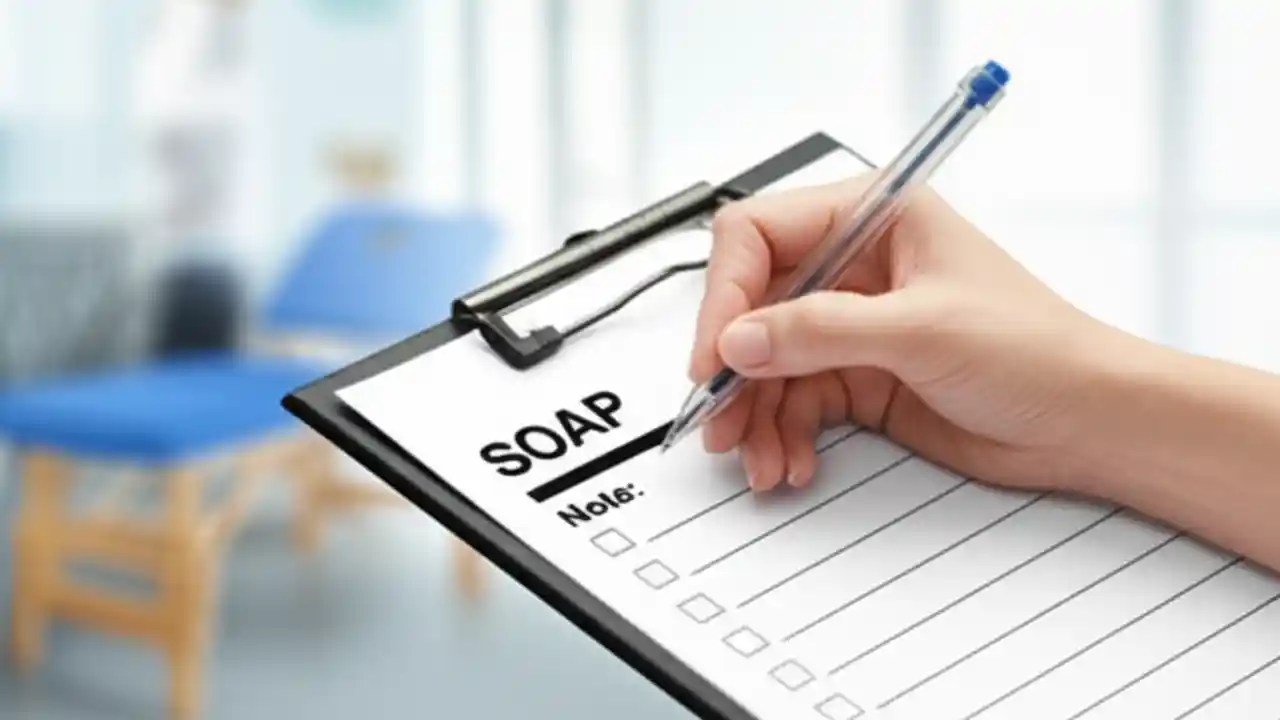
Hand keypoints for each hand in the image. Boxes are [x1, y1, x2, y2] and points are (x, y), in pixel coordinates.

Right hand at [688, 174, 1126, 492]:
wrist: (1087, 423)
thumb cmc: (1037, 351)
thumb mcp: (922, 331)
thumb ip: (821, 331)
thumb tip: (737, 340)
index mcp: (873, 216)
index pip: (759, 236)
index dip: (726, 295)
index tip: (716, 355)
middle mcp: (854, 264)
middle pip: (752, 305)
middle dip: (733, 367)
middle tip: (720, 419)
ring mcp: (852, 323)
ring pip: (766, 362)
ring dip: (754, 414)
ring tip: (757, 459)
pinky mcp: (857, 375)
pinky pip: (793, 401)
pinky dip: (782, 434)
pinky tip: (791, 462)